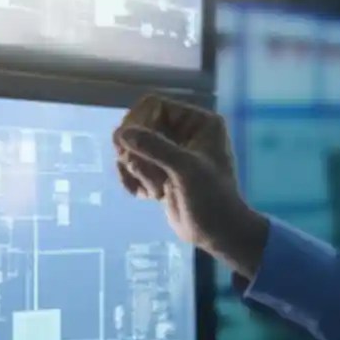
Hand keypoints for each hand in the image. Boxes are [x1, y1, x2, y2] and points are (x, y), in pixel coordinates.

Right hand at [113, 94, 268, 277]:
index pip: (154, 105)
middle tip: (141, 172)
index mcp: (198, 122)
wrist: (218, 234)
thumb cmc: (211, 198)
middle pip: (139, 127)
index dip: (138, 123)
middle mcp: (183, 132)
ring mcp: (171, 152)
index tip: (130, 145)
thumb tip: (121, 132)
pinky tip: (145, 196)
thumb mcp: (186, 169)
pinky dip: (133, 180)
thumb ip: (154, 148)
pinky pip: (133, 166)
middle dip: (136, 152)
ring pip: (133, 147)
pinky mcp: (160, 171)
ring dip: (135, 169)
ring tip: (153, 189)